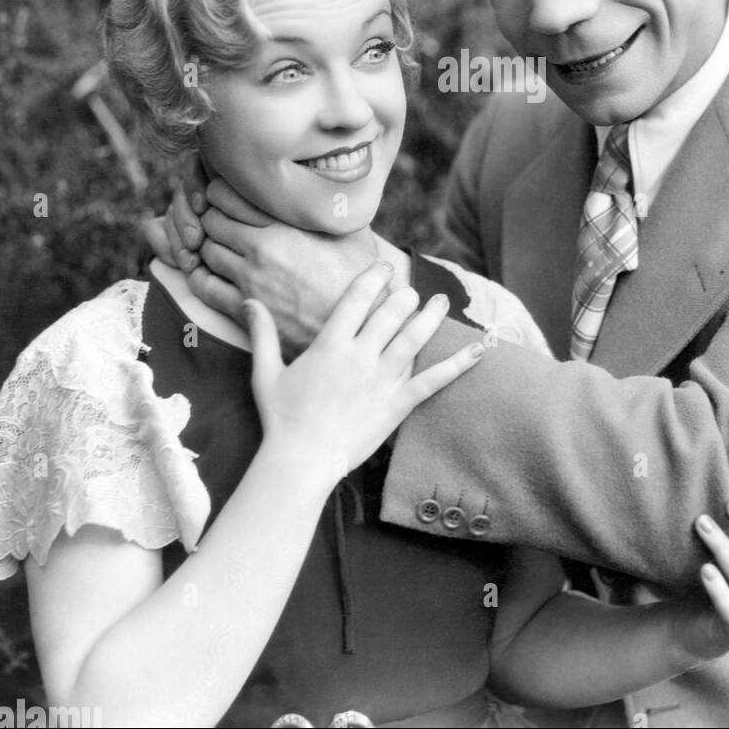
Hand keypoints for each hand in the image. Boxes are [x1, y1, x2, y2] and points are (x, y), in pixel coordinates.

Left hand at [145, 166, 377, 349]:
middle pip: (212, 220)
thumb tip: (324, 181)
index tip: (227, 195)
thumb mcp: (352, 229)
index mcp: (285, 224)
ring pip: (206, 250)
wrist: (360, 325)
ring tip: (221, 243)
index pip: (227, 194)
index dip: (220, 191)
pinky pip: (203, 286)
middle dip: (212, 216)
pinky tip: (209, 271)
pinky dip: (199, 274)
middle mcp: (262, 248)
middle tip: (222, 219)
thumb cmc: (361, 275)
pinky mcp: (244, 308)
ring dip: (207, 244)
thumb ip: (329, 204)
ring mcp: (249, 279)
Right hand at [243, 264, 484, 486]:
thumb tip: (249, 301)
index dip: (374, 277)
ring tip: (441, 301)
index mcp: (330, 345)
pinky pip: (433, 380)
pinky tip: (480, 348)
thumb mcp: (266, 372)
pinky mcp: (397, 405)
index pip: (357, 298)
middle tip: (410, 290)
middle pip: (391, 313)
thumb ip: (262, 334)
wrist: (300, 462)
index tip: (384, 267)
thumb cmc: (281, 418)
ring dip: (431, 316)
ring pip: (413, 338)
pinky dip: (458, 364)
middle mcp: (360, 356)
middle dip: (404, 296)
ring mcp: (381, 381)